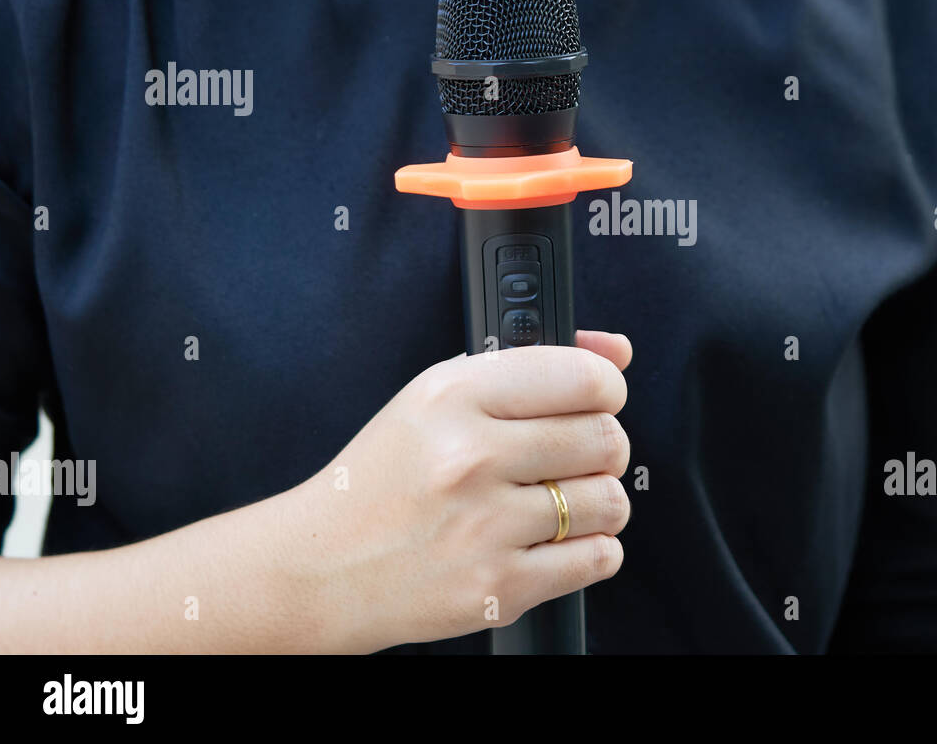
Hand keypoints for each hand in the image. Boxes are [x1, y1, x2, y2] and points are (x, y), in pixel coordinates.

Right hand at [293, 330, 632, 651]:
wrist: (320, 567)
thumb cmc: (385, 478)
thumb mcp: (438, 398)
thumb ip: (532, 366)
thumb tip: (616, 350)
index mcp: (453, 395)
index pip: (584, 378)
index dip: (606, 389)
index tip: (599, 400)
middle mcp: (469, 456)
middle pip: (605, 439)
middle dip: (604, 448)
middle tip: (576, 458)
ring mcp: (485, 525)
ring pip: (610, 500)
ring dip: (600, 503)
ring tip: (562, 503)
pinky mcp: (498, 586)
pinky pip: (599, 558)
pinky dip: (593, 550)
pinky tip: (555, 540)